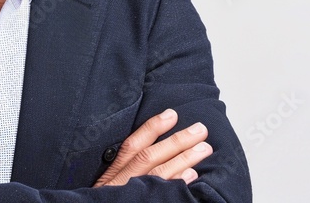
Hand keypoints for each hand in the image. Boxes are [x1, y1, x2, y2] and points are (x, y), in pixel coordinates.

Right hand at [93, 108, 212, 187]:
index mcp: (112, 176)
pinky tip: (191, 176)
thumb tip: (155, 152)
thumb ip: (124, 171)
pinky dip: (177, 185)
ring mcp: (133, 196)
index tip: (171, 115)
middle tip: (200, 130)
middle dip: (176, 141)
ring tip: (204, 149)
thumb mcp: (107, 188)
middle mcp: (121, 184)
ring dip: (183, 159)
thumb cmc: (105, 201)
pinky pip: (162, 196)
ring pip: (159, 174)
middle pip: (149, 157)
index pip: (132, 146)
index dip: (152, 129)